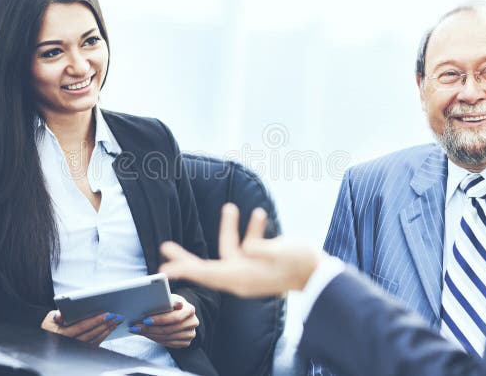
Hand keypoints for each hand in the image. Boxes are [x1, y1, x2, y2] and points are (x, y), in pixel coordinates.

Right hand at [41, 310, 123, 346]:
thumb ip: (58, 315)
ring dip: (107, 331)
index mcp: (60, 334)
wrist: (46, 342)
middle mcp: (68, 344)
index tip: (107, 314)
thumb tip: (62, 314)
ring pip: (94, 341)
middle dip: (105, 325)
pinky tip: (109, 329)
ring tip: (116, 321)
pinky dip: (103, 337)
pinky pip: (94, 345)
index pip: (81, 326)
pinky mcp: (81, 351)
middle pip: (91, 334)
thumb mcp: (49, 319)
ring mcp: (75, 349)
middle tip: (117, 316)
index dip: (95, 320)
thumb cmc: (50, 326)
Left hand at [129, 294, 198, 347]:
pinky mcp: (186, 342)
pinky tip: (146, 334)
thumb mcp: (169, 299)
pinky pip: (169, 343)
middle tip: (136, 327)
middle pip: (169, 330)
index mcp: (190, 309)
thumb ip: (164, 301)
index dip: (160, 320)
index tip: (145, 320)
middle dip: (150, 329)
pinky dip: (156, 339)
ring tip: (137, 330)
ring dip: (150, 335)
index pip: (174, 318)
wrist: (179, 312)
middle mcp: (193, 322)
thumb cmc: (171, 304)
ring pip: (167, 338)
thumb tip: (153, 299)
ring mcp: (190, 333)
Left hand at [159, 203, 322, 297]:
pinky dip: (250, 231)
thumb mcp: (284, 254)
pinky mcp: (257, 264)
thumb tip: (247, 247)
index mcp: (243, 278)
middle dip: (186, 257)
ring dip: (229, 228)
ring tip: (231, 207)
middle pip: (206, 268)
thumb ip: (263, 249)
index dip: (185, 269)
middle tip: (164, 247)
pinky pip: (246, 247)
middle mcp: (241, 277)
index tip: (165, 268)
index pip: (207, 274)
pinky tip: (259, 214)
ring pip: (228, 251)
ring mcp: (249, 271)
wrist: (321, 274)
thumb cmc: (303, 264)